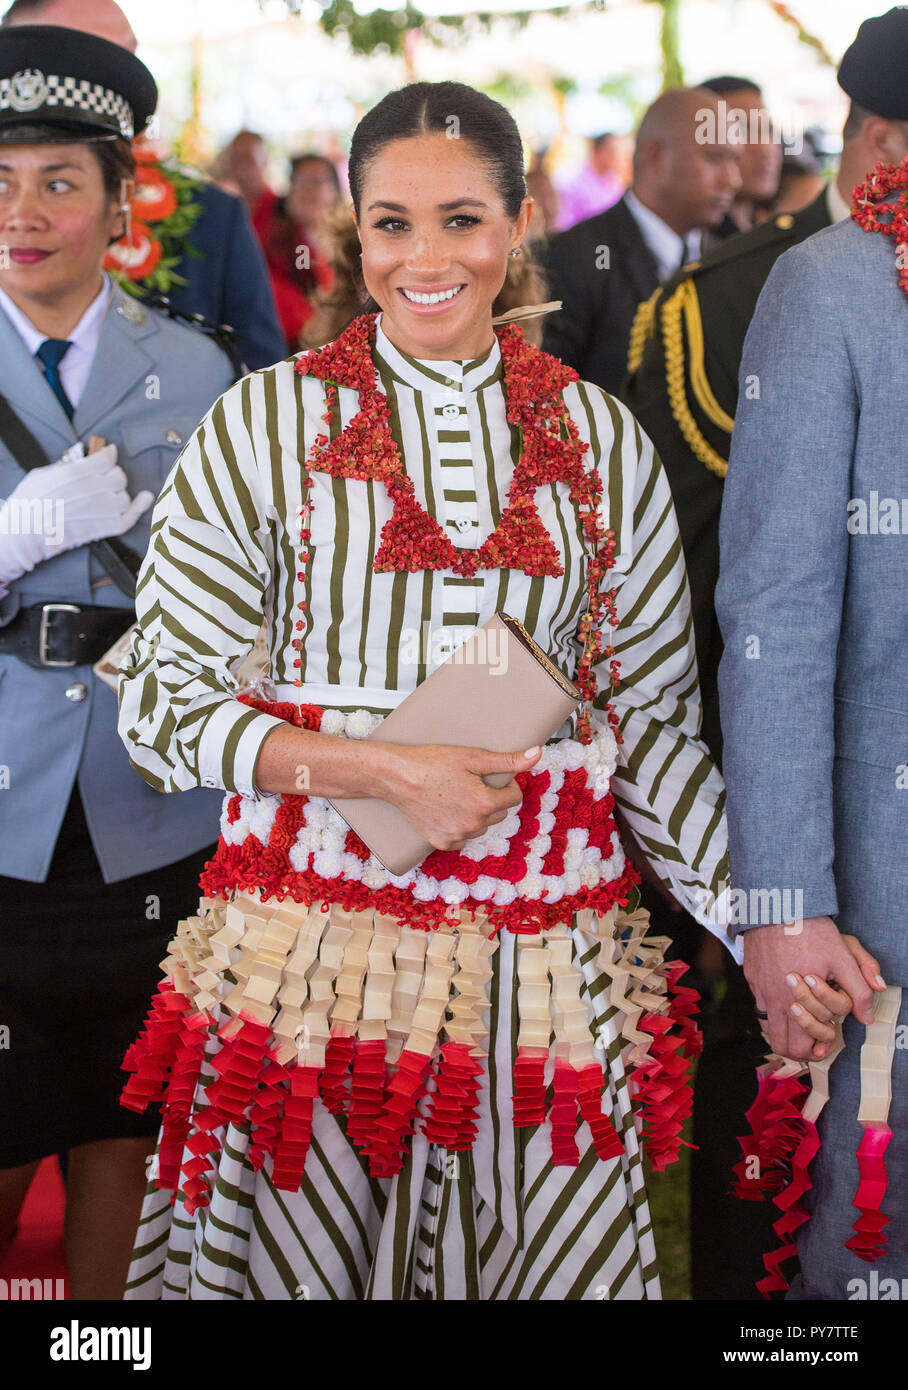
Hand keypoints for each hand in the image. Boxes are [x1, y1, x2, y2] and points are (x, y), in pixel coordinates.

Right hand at [0, 444, 153, 585]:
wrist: (23, 535)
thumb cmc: (26, 503)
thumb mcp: (41, 474)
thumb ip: (65, 466)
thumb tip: (80, 457)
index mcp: (75, 472)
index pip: (106, 458)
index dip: (109, 455)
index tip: (109, 454)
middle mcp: (91, 489)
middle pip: (119, 476)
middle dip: (113, 476)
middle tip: (104, 480)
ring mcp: (99, 510)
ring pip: (125, 497)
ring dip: (120, 495)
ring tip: (109, 496)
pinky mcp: (102, 529)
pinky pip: (128, 519)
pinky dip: (139, 510)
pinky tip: (145, 499)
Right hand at [380, 743, 542, 850]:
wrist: (395, 777)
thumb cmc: (432, 762)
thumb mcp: (473, 757)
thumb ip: (508, 761)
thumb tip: (537, 754)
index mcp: (485, 804)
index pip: (514, 797)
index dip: (504, 784)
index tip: (489, 776)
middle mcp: (473, 825)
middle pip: (498, 813)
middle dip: (491, 799)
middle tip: (470, 782)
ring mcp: (456, 836)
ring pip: (480, 826)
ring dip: (476, 814)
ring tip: (456, 794)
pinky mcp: (440, 843)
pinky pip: (462, 838)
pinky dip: (459, 826)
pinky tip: (446, 810)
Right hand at [742, 915, 884, 1061]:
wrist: (776, 904)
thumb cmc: (810, 930)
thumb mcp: (843, 957)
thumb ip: (858, 989)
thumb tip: (866, 1016)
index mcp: (796, 1001)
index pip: (804, 1043)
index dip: (821, 1046)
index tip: (829, 1036)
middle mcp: (774, 1000)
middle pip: (782, 1044)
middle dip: (801, 1047)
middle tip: (816, 1038)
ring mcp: (759, 989)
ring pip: (768, 1028)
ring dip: (785, 1031)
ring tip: (801, 1021)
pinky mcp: (751, 977)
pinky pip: (760, 1005)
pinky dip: (773, 1010)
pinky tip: (787, 996)